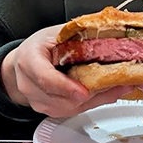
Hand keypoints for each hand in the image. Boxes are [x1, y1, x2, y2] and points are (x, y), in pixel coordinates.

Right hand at [0, 25, 129, 116]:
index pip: (45, 78)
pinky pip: (73, 111)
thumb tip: (108, 31)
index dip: (65, 86)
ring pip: (70, 107)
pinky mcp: (49, 110)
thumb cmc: (40, 46)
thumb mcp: (56, 34)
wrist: (24, 62)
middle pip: (62, 98)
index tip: (84, 91)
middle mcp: (30, 84)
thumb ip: (78, 35)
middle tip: (117, 84)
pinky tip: (108, 93)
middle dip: (92, 92)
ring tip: (118, 87)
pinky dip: (92, 102)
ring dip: (96, 98)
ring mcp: (38, 101)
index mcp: (29, 60)